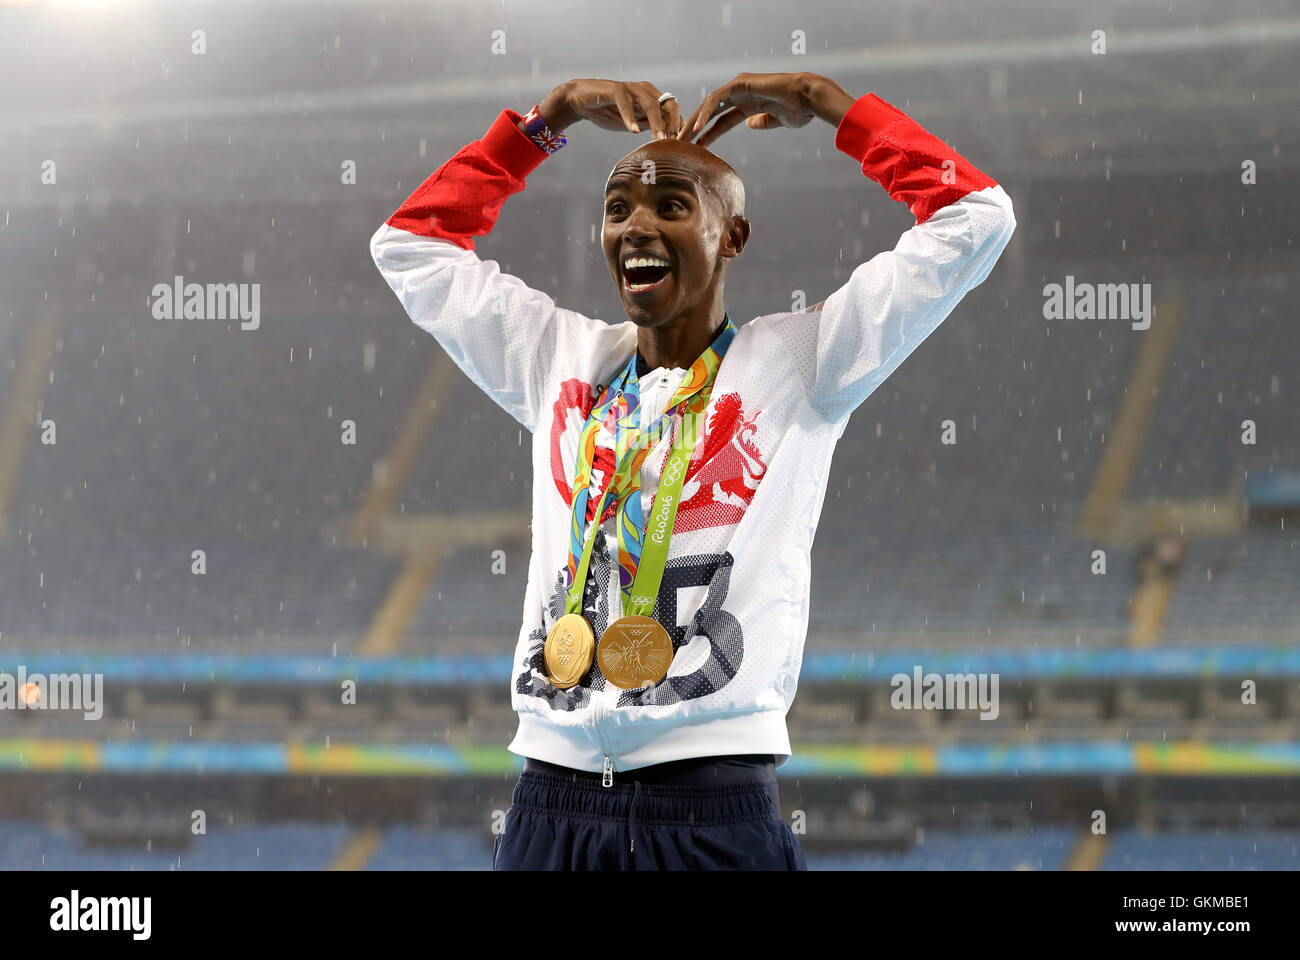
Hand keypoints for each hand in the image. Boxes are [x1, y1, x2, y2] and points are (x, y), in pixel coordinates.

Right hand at [537, 79, 683, 138]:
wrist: (582, 102)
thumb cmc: (609, 113)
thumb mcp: (635, 124)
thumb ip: (651, 128)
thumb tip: (670, 143)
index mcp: (654, 98)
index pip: (674, 112)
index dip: (680, 127)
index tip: (684, 147)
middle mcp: (646, 90)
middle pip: (669, 103)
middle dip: (674, 123)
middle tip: (675, 143)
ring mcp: (631, 88)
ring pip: (651, 103)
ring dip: (657, 122)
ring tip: (659, 139)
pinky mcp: (615, 89)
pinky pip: (626, 103)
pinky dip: (630, 117)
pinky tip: (633, 131)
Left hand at [679, 72, 853, 147]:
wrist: (808, 98)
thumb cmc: (798, 110)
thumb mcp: (777, 121)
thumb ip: (762, 122)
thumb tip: (750, 124)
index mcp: (749, 104)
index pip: (722, 120)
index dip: (709, 134)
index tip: (697, 149)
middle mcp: (741, 94)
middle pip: (712, 112)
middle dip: (696, 128)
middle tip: (681, 145)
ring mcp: (739, 86)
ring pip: (709, 105)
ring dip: (695, 122)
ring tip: (684, 139)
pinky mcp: (739, 83)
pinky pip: (717, 99)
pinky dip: (706, 113)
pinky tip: (698, 129)